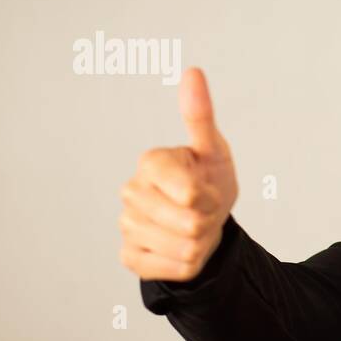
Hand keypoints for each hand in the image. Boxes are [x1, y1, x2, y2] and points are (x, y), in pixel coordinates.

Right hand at [119, 68, 239, 280]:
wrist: (204, 219)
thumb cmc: (209, 178)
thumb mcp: (213, 150)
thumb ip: (201, 115)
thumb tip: (193, 71)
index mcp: (150, 162)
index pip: (191, 194)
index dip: (211, 197)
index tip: (207, 186)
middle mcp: (131, 192)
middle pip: (189, 224)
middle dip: (208, 220)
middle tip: (203, 209)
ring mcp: (127, 225)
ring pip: (183, 248)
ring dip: (201, 242)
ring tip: (194, 226)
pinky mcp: (130, 256)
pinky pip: (173, 269)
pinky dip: (188, 263)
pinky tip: (181, 246)